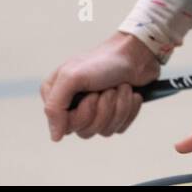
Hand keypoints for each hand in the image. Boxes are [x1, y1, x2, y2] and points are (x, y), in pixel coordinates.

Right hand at [40, 32, 162, 141]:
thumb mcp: (72, 77)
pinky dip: (129, 109)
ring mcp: (94, 111)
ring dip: (118, 107)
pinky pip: (119, 127)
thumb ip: (54, 107)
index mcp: (57, 95)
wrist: (136, 55)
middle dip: (104, 109)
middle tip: (108, 88)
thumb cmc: (104, 62)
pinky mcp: (114, 115)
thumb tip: (55, 137)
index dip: (83, 114)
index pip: (65, 126)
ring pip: (104, 131)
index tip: (92, 95)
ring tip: (121, 87)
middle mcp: (73, 106)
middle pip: (86, 130)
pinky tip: (130, 94)